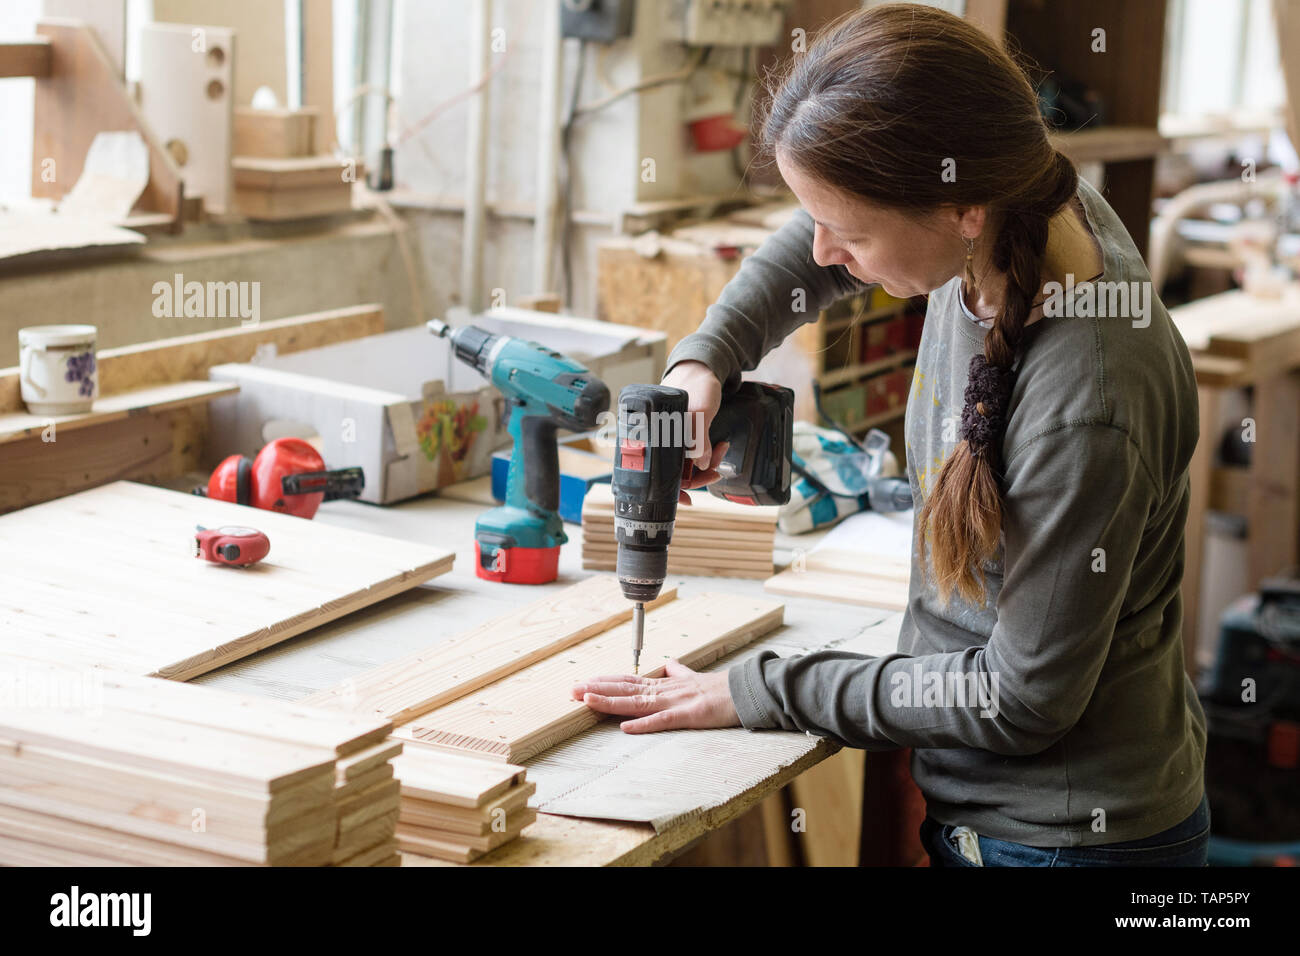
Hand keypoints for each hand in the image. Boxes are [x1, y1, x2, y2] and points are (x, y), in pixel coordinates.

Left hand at [571, 660, 739, 732]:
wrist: (744, 691)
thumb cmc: (719, 688)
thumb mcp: (694, 677)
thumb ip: (679, 672)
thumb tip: (669, 663)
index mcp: (664, 684)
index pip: (628, 681)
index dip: (605, 682)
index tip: (583, 683)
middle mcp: (664, 690)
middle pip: (625, 688)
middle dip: (597, 689)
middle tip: (571, 690)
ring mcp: (675, 701)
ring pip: (637, 702)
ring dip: (610, 702)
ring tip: (587, 701)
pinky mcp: (689, 714)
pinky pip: (662, 720)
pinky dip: (643, 724)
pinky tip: (625, 727)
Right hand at [660, 360, 727, 504]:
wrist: (704, 368)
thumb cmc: (696, 384)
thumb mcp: (700, 411)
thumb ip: (698, 437)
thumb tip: (701, 464)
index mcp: (657, 434)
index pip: (658, 471)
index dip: (672, 490)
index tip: (688, 500)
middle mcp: (663, 439)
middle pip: (675, 471)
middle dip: (698, 476)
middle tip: (716, 472)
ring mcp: (674, 438)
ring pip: (687, 465)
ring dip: (706, 465)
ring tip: (721, 451)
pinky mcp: (686, 436)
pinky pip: (695, 455)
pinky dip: (708, 455)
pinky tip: (719, 446)